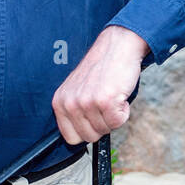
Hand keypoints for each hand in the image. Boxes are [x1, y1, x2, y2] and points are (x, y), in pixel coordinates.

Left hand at [52, 25, 148, 144]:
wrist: (117, 46)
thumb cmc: (101, 69)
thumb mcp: (77, 89)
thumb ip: (74, 111)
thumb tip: (81, 136)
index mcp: (60, 102)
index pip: (70, 137)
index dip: (86, 131)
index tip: (94, 119)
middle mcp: (70, 103)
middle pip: (89, 137)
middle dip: (102, 124)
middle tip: (105, 103)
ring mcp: (87, 102)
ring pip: (105, 130)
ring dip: (114, 116)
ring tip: (112, 95)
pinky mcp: (105, 101)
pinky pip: (118, 122)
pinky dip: (124, 111)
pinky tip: (119, 94)